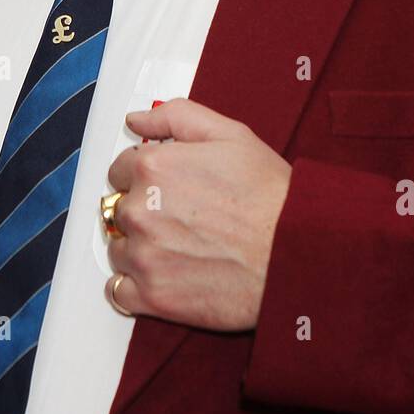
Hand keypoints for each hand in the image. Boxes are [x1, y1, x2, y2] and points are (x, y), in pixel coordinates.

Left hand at [103, 98, 292, 330]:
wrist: (296, 253)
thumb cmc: (270, 195)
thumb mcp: (230, 134)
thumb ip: (175, 116)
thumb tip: (136, 120)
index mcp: (152, 168)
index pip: (120, 169)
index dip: (145, 176)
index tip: (168, 188)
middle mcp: (139, 211)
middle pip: (117, 209)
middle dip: (142, 211)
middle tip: (181, 218)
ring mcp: (144, 257)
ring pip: (118, 249)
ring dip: (138, 248)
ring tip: (180, 248)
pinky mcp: (153, 297)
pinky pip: (118, 292)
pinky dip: (134, 286)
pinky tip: (164, 276)